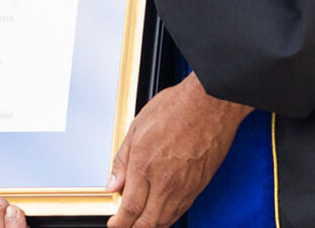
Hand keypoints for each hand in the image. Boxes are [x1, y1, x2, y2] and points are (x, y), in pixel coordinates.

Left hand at [106, 73, 250, 227]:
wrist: (210, 105)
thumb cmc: (175, 108)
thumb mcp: (137, 126)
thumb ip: (122, 159)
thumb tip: (112, 184)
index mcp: (144, 164)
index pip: (129, 207)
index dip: (120, 222)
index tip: (114, 225)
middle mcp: (164, 181)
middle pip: (147, 222)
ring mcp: (184, 187)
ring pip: (165, 220)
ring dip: (151, 226)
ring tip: (140, 224)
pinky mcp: (199, 187)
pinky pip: (181, 211)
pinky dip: (168, 218)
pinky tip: (162, 215)